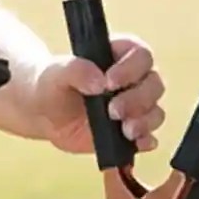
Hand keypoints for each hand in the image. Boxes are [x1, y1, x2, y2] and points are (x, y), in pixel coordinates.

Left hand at [30, 34, 164, 154]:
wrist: (44, 113)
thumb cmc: (52, 85)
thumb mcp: (57, 72)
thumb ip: (76, 70)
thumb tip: (99, 82)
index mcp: (119, 56)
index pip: (141, 56)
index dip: (131, 69)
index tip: (108, 82)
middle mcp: (133, 80)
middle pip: (154, 85)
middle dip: (137, 99)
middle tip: (113, 110)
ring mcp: (134, 108)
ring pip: (155, 112)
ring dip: (144, 122)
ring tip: (125, 130)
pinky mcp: (129, 131)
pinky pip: (148, 136)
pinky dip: (146, 140)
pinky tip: (136, 142)